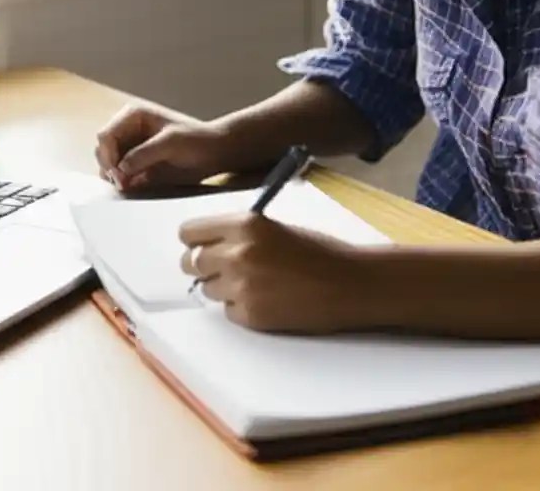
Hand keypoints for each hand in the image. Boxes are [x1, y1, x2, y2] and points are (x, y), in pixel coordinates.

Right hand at [94, 105, 231, 189]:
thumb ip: (143, 154)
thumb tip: (120, 170)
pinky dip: (121, 182)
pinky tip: (131, 186)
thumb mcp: (170, 143)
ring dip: (113, 176)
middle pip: (102, 150)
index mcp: (132, 116)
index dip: (107, 155)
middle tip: (123, 184)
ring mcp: (131, 148)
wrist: (215, 153)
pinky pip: (119, 175)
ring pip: (108, 164)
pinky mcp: (136, 165)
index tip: (118, 174)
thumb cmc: (196, 140)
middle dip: (109, 167)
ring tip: (127, 185)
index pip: (106, 135)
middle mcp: (127, 130)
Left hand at [179, 213, 381, 333]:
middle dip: (204, 266)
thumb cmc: (319, 251)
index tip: (202, 246)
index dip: (195, 241)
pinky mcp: (250, 315)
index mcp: (244, 225)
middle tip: (223, 269)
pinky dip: (241, 308)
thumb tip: (209, 245)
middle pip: (190, 263)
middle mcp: (236, 254)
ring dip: (224, 288)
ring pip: (207, 289)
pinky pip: (228, 311)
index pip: (189, 232)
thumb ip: (239, 234)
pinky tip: (267, 301)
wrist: (351, 284)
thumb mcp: (274, 228)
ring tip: (256, 285)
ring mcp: (241, 287)